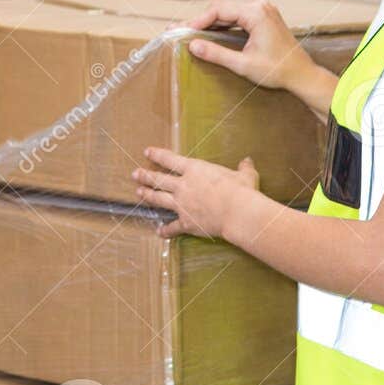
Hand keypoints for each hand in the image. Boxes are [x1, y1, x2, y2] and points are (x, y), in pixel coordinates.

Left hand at [132, 146, 259, 238]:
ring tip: (138, 193)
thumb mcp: (245, 175)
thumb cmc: (241, 191)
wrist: (237, 212)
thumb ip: (244, 168)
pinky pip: (173, 227)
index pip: (170, 159)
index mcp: (195, 170)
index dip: (157, 155)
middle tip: (135, 174)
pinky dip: (166, 230)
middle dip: (145, 176)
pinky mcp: (186, 222)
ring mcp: (182, 204)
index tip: (147, 152)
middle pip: (158, 180)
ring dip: (147, 196)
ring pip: (159, 199)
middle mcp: (183, 186)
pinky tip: (159, 232)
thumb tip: (247, 161)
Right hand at [181, 0, 316, 92]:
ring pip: (229, 14)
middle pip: (222, 11)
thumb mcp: (243, 64)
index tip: (181, 30)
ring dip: (210, 23)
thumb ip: (217, 53)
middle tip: (178, 29)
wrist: (302, 75)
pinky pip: (238, 18)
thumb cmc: (278, 70)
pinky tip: (209, 31)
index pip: (218, 12)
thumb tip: (193, 45)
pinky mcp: (265, 18)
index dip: (197, 21)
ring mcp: (264, 12)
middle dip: (200, 21)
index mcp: (256, 14)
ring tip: (189, 30)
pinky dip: (223, 25)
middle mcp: (261, 8)